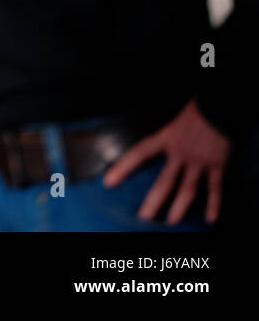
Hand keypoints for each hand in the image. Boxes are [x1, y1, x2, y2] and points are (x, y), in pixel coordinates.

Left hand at [102, 99, 230, 223]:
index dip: (123, 168)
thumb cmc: (196, 110)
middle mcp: (180, 152)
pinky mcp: (216, 165)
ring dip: (179, 207)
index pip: (139, 154)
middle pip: (164, 182)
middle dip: (154, 201)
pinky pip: (215, 188)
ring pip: (188, 189)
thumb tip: (158, 144)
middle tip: (143, 217)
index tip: (108, 182)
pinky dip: (214, 204)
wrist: (220, 107)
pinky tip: (210, 219)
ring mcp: (198, 161)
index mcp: (165, 138)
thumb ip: (166, 135)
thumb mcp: (174, 119)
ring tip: (171, 221)